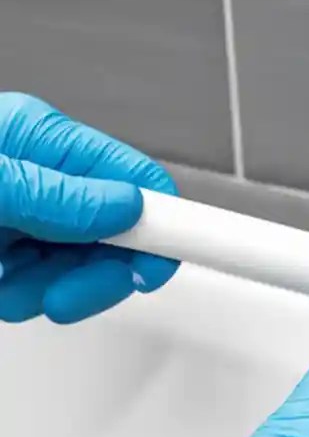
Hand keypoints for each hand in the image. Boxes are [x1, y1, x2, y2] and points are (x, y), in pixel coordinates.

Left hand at [0, 92, 178, 322]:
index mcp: (42, 138)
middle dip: (95, 273)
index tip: (165, 264)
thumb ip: (55, 197)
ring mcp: (20, 212)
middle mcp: (39, 173)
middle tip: (68, 298)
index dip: (162, 224)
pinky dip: (19, 297)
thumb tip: (128, 206)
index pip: (137, 179)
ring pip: (77, 267)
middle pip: (115, 233)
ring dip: (50, 291)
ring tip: (9, 289)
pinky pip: (37, 285)